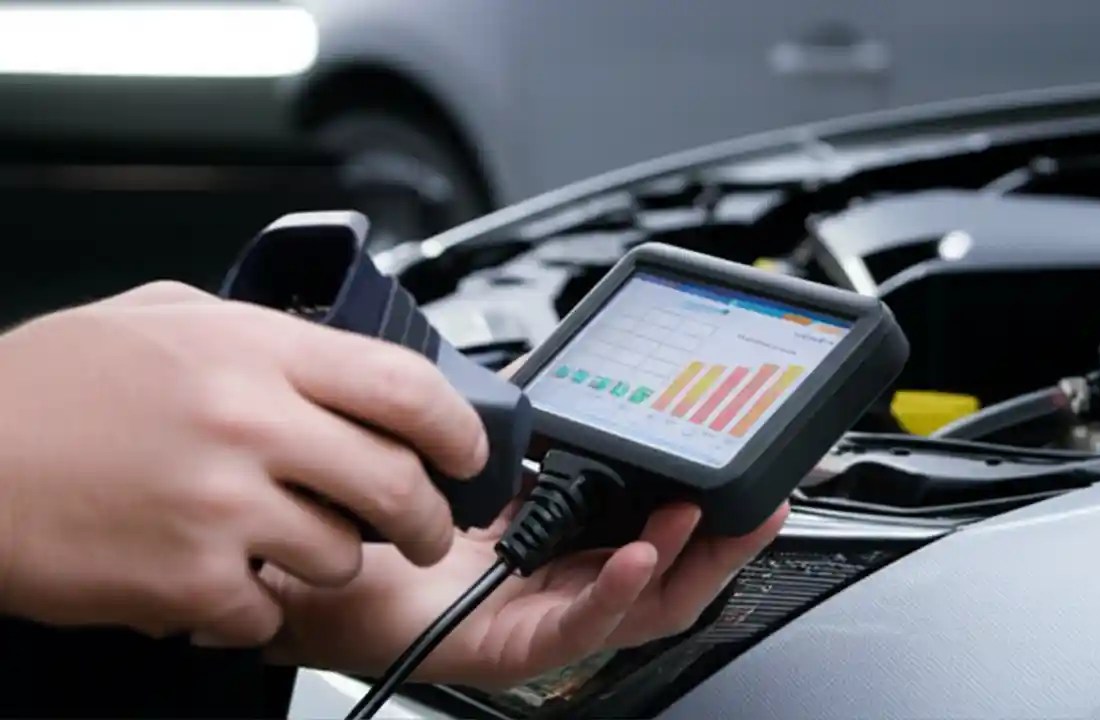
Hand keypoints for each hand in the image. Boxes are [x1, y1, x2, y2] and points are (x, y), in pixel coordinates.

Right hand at [0, 282, 486, 645]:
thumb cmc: (52, 389)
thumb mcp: (168, 318)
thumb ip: (265, 335)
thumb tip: (338, 354)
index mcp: (256, 351)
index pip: (406, 387)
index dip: (458, 427)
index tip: (469, 452)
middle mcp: (251, 424)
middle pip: (397, 483)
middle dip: (428, 519)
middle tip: (422, 529)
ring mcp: (223, 506)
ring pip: (344, 556)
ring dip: (331, 560)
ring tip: (285, 545)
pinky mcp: (190, 579)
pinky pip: (271, 612)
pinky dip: (257, 606)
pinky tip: (221, 578)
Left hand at [262, 355, 788, 688]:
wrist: (321, 568)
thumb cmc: (400, 524)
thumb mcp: (487, 459)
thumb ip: (534, 418)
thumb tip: (573, 366)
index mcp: (570, 544)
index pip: (659, 532)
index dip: (710, 510)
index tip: (743, 474)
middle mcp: (567, 585)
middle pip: (670, 573)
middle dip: (724, 541)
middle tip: (761, 504)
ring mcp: (545, 620)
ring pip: (641, 606)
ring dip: (684, 562)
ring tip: (704, 520)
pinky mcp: (514, 648)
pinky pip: (578, 624)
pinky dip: (614, 591)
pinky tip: (636, 555)